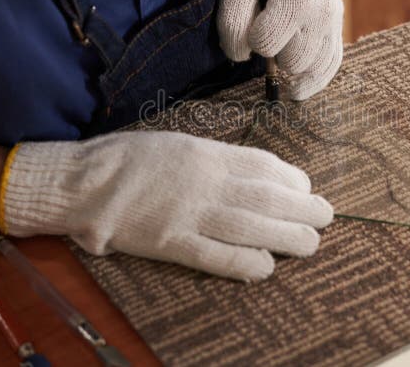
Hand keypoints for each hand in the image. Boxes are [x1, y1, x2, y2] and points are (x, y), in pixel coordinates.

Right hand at [0, 131, 332, 280]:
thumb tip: (252, 172)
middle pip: (267, 197)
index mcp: (206, 154)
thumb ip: (214, 158)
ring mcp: (190, 214)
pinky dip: (246, 262)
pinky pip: (217, 257)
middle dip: (302, 208)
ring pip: (251, 227)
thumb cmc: (130, 158)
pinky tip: (266, 266)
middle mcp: (206, 182)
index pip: (263, 165)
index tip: (306, 188)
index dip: (292, 179)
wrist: (83, 181)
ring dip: (287, 237)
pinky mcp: (172, 243)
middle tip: (326, 217)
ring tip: (311, 244)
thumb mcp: (178, 143)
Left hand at [218, 0, 343, 99]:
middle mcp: (325, 6)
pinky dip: (317, 77)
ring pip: (317, 67)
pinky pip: (333, 60)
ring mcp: (336, 14)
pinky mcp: (338, 20)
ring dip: (295, 71)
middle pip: (295, 60)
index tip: (244, 21)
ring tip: (280, 72)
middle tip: (264, 34)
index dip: (248, 38)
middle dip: (275, 54)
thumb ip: (234, 16)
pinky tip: (301, 89)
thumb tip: (241, 57)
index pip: (267, 41)